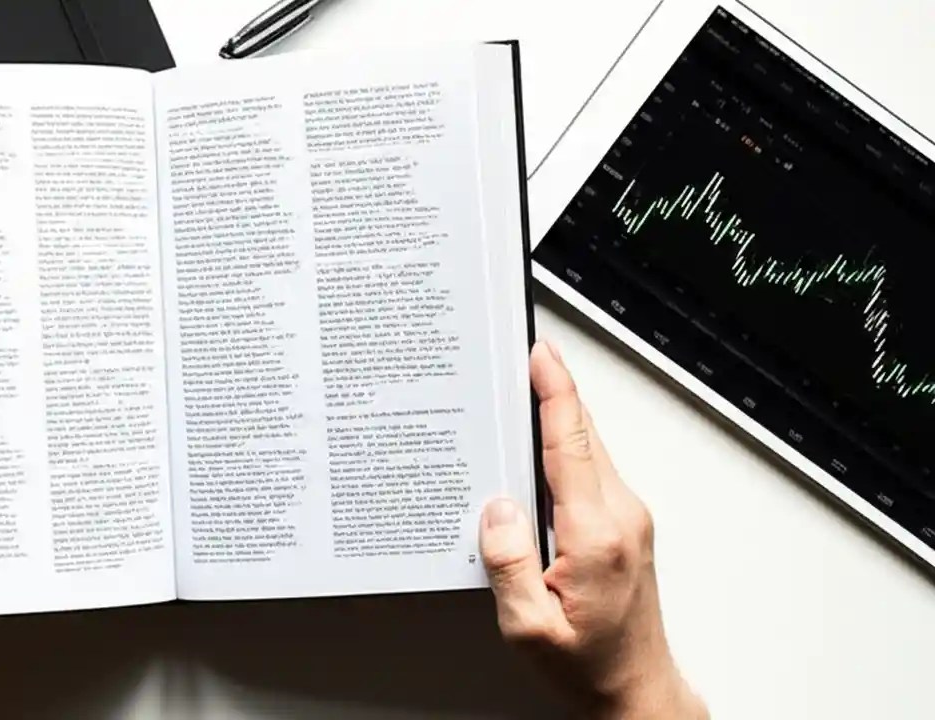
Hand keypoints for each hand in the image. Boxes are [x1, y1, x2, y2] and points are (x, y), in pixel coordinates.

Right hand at [481, 342, 706, 718]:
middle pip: (583, 434)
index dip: (554, 391)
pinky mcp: (625, 525)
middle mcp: (621, 517)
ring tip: (517, 398)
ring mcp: (629, 519)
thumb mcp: (529, 628)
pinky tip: (535, 453)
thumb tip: (496, 509)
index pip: (572, 443)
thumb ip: (509, 564)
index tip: (539, 354)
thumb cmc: (589, 667)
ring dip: (556, 420)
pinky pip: (590, 471)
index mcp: (597, 535)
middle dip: (550, 392)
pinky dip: (564, 449)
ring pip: (588, 449)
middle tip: (515, 362)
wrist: (635, 691)